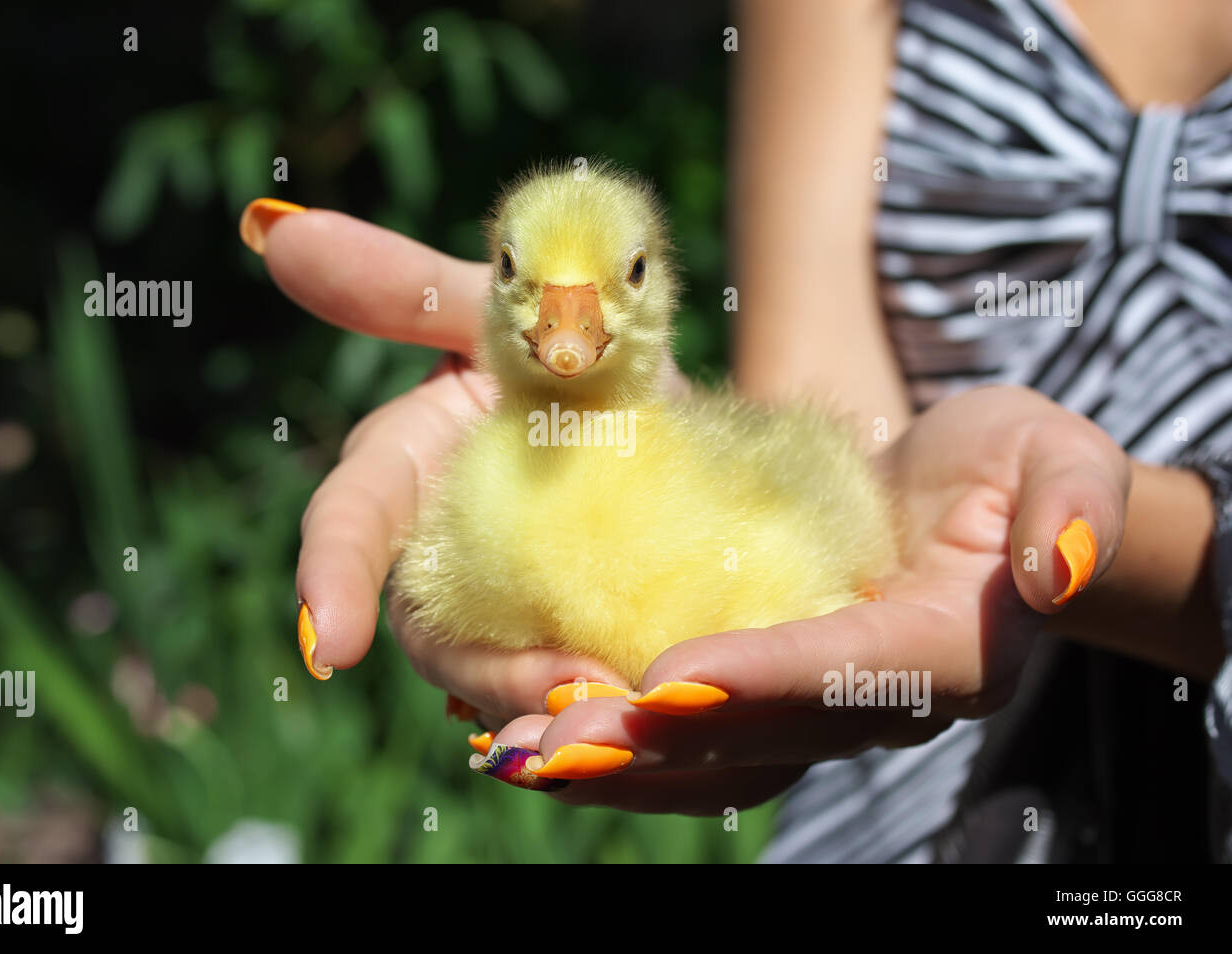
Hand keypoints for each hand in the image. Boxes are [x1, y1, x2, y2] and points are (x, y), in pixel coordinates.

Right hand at [246, 203, 679, 720]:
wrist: (672, 395)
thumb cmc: (575, 334)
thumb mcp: (510, 303)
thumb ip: (405, 285)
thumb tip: (276, 230)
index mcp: (407, 471)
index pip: (351, 525)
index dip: (331, 580)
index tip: (329, 645)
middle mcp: (440, 549)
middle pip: (431, 630)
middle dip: (485, 672)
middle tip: (570, 687)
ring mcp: (505, 602)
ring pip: (499, 678)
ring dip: (548, 703)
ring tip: (621, 705)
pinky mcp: (568, 635)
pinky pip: (570, 687)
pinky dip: (603, 704)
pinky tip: (651, 707)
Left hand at [479, 385, 1129, 811]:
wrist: (972, 499)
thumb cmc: (1010, 466)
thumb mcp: (1058, 454)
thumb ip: (1073, 504)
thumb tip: (1056, 570)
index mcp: (949, 649)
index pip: (850, 672)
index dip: (762, 680)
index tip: (663, 680)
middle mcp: (879, 706)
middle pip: (761, 737)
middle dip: (653, 743)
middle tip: (546, 743)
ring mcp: (820, 714)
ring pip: (712, 759)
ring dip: (612, 762)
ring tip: (513, 755)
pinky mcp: (771, 700)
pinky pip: (692, 736)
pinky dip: (616, 740)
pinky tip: (532, 730)